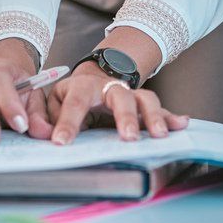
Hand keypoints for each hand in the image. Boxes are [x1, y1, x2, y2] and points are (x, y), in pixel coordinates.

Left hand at [47, 62, 188, 145]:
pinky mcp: (143, 104)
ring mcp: (129, 94)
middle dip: (124, 116)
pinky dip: (171, 117)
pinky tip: (182, 124)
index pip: (75, 103)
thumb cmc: (71, 96)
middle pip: (120, 96)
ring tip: (158, 135)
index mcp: (81, 86)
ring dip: (154, 116)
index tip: (61, 143)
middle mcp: (108, 87)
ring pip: (145, 99)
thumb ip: (45, 118)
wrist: (93, 79)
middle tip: (127, 138)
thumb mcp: (52, 102)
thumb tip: (41, 135)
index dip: (67, 123)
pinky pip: (160, 109)